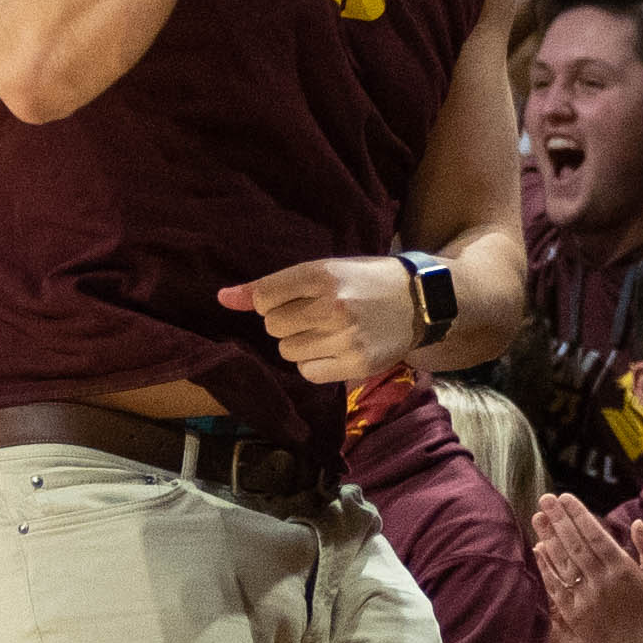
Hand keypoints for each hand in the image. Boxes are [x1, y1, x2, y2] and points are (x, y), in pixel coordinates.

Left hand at [219, 252, 416, 382]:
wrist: (420, 299)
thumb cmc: (366, 281)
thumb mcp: (324, 270)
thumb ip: (272, 285)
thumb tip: (223, 298)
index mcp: (322, 274)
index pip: (264, 297)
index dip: (270, 302)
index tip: (291, 300)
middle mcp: (332, 305)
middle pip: (273, 326)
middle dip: (287, 323)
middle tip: (315, 315)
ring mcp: (345, 337)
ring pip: (288, 351)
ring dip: (300, 344)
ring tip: (327, 332)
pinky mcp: (356, 364)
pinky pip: (308, 372)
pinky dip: (315, 363)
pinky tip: (335, 349)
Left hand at [532, 494, 642, 642]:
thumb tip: (638, 523)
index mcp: (622, 570)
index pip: (595, 536)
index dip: (579, 516)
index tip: (565, 497)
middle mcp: (601, 581)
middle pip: (575, 545)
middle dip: (559, 520)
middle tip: (545, 499)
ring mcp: (585, 598)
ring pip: (563, 563)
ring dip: (549, 538)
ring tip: (538, 517)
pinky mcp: (573, 613)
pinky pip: (556, 586)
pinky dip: (547, 567)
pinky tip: (539, 548)